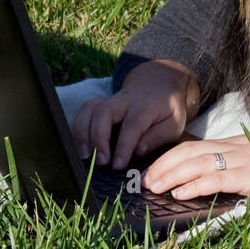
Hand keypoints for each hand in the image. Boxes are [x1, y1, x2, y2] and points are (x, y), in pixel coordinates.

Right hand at [69, 60, 199, 170]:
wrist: (157, 83)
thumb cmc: (166, 108)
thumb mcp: (174, 122)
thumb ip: (157, 136)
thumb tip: (138, 150)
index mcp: (144, 106)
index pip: (131, 125)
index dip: (123, 146)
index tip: (117, 165)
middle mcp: (123, 100)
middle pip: (103, 112)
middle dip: (98, 138)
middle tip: (99, 161)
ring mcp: (107, 100)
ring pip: (88, 109)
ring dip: (81, 132)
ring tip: (83, 156)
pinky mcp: (98, 103)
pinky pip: (81, 112)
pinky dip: (75, 128)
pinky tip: (76, 146)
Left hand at [141, 130, 249, 200]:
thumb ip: (239, 166)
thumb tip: (220, 180)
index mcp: (232, 145)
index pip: (192, 147)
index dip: (169, 157)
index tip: (153, 169)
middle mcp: (231, 150)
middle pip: (187, 152)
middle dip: (163, 166)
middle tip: (144, 181)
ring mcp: (239, 161)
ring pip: (196, 164)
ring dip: (171, 176)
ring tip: (153, 187)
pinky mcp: (248, 176)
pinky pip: (215, 178)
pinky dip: (194, 185)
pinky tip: (180, 193)